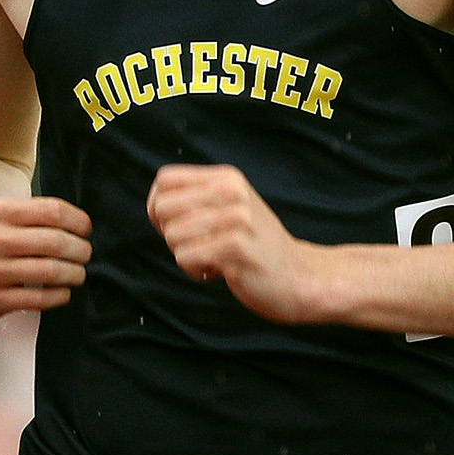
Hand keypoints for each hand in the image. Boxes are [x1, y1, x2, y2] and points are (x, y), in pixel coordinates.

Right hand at [0, 196, 91, 319]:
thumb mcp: (8, 215)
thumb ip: (39, 214)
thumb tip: (84, 225)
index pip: (52, 211)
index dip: (78, 220)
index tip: (86, 229)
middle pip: (54, 242)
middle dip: (79, 249)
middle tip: (85, 254)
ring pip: (49, 271)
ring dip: (73, 273)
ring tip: (78, 273)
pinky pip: (38, 299)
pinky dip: (59, 295)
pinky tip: (63, 291)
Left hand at [146, 164, 322, 325]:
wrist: (299, 277)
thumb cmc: (255, 245)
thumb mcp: (230, 208)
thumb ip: (198, 199)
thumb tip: (155, 204)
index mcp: (227, 177)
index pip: (165, 180)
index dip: (158, 205)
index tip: (175, 226)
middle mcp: (231, 191)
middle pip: (162, 208)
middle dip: (171, 233)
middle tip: (198, 245)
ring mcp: (235, 218)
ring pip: (172, 236)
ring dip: (186, 256)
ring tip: (213, 259)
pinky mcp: (235, 247)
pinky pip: (185, 258)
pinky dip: (196, 271)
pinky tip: (220, 271)